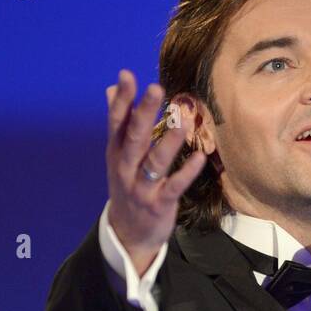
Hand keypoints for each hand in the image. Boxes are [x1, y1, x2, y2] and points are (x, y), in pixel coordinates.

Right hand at [104, 68, 208, 274]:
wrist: (128, 235)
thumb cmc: (127, 188)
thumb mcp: (117, 157)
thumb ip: (118, 124)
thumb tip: (110, 90)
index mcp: (116, 153)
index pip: (116, 123)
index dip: (121, 100)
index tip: (126, 75)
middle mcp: (126, 168)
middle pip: (134, 138)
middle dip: (144, 113)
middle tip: (155, 88)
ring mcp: (142, 187)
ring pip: (154, 162)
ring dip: (168, 141)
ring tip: (181, 119)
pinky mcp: (159, 204)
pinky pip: (174, 187)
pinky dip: (186, 173)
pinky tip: (199, 158)